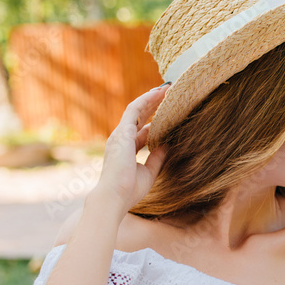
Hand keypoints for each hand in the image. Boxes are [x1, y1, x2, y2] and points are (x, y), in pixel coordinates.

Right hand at [91, 83, 170, 213]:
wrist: (114, 196)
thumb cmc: (129, 189)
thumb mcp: (149, 171)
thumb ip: (158, 157)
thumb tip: (169, 144)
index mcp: (126, 149)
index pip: (142, 129)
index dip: (155, 120)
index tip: (169, 112)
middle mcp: (121, 138)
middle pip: (139, 116)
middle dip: (153, 104)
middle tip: (169, 94)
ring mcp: (120, 134)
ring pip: (136, 109)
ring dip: (151, 98)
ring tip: (166, 88)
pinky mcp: (122, 132)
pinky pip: (134, 109)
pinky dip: (146, 99)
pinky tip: (158, 92)